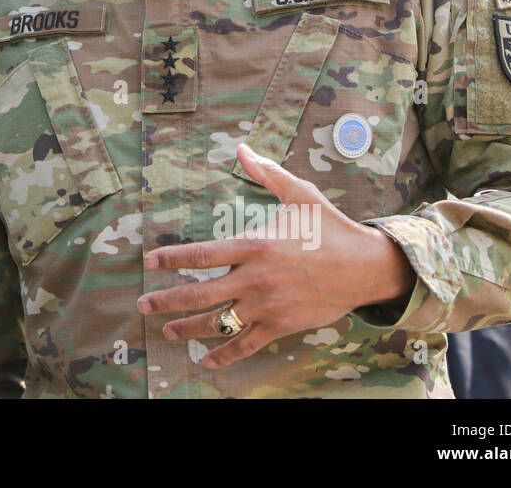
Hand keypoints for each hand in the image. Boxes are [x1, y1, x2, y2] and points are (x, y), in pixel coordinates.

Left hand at [138, 142, 414, 367]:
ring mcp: (268, 306)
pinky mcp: (281, 326)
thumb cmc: (330, 227)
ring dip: (189, 330)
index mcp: (255, 245)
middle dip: (168, 301)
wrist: (366, 267)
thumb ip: (267, 173)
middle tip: (144, 304)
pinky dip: (225, 356)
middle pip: (201, 294)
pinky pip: (247, 344)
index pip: (203, 254)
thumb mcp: (300, 194)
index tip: (150, 262)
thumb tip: (242, 148)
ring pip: (219, 323)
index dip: (172, 259)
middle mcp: (256, 279)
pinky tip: (206, 362)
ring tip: (167, 331)